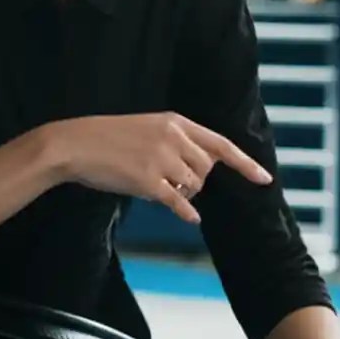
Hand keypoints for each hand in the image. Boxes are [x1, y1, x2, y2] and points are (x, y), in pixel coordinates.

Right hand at [44, 112, 273, 223]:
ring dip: (182, 194)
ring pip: (193, 187)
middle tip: (171, 182)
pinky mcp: (148, 180)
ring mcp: (161, 158)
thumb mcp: (147, 127)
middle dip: (195, 181)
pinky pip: (178, 202)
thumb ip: (176, 142)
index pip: (220, 144)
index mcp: (174, 121)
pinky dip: (186, 211)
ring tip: (156, 186)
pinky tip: (190, 217)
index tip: (265, 179)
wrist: (74, 144)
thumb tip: (200, 173)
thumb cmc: (109, 138)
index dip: (245, 164)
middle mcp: (173, 137)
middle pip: (206, 170)